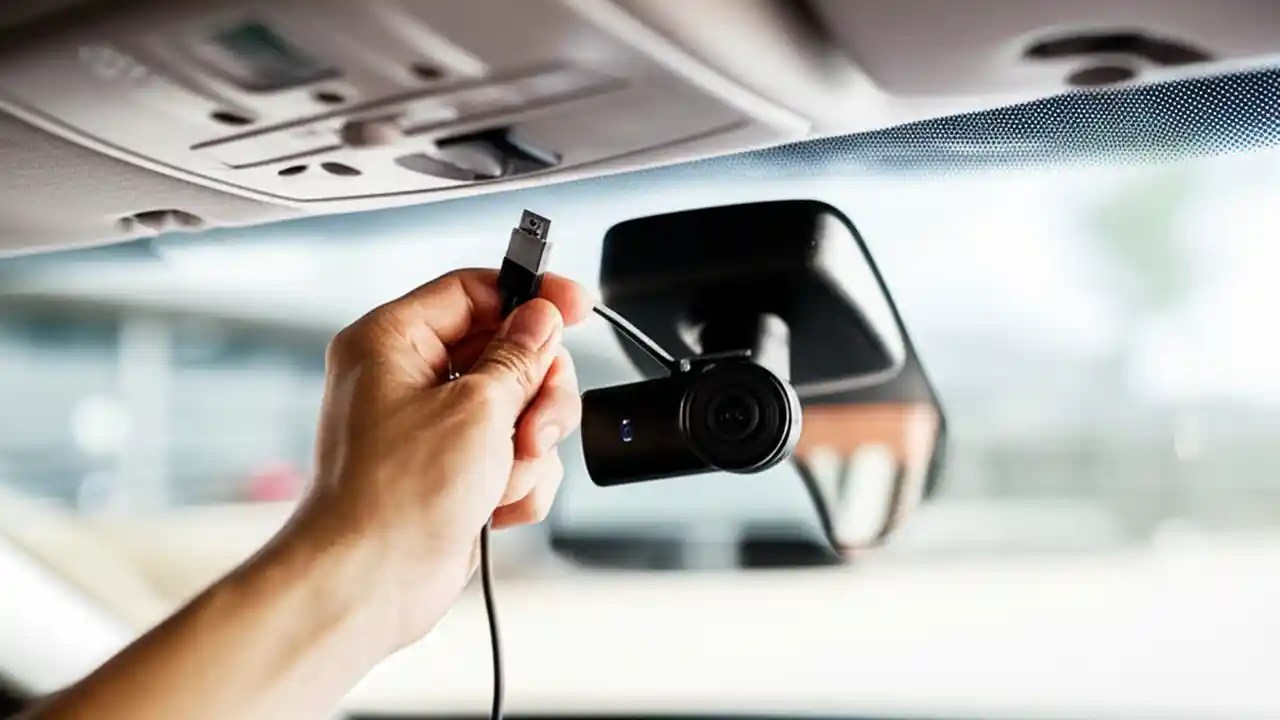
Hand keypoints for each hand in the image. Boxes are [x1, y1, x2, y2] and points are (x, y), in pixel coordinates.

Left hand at [287, 268, 591, 650]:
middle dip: (536, 393)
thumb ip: (518, 356)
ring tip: (503, 476)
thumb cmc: (394, 497)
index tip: (576, 307)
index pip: (474, 290)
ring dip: (527, 448)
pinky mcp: (453, 470)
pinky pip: (512, 455)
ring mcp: (432, 426)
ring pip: (519, 407)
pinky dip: (516, 481)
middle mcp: (407, 378)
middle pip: (507, 351)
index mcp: (393, 341)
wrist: (370, 585)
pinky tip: (494, 506)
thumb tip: (541, 320)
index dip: (530, 296)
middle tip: (538, 425)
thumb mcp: (476, 409)